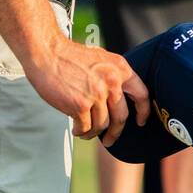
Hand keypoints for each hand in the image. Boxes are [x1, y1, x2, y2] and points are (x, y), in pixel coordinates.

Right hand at [25, 35, 149, 142]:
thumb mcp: (101, 59)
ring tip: (86, 131)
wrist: (48, 53)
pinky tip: (77, 129)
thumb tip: (118, 98)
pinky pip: (86, 127)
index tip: (141, 121)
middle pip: (122, 116)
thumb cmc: (70, 56)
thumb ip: (112, 76)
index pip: (142, 94)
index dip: (144, 111)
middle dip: (116, 132)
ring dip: (93, 132)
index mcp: (120, 68)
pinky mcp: (80, 105)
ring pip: (102, 124)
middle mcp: (112, 82)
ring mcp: (97, 94)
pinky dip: (81, 131)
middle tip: (110, 139)